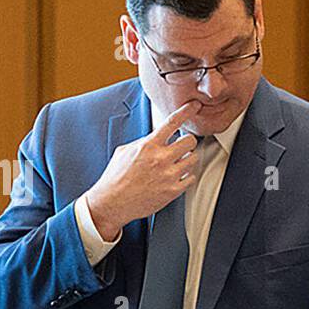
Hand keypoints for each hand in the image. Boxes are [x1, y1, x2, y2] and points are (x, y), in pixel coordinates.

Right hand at [85, 101, 202, 239]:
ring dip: (188, 159)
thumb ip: (144, 142)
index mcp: (148, 145)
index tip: (195, 106)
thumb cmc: (116, 177)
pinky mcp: (173, 191)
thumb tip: (155, 138)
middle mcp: (160, 158)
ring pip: (193, 159)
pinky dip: (187, 176)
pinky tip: (177, 177)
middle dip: (188, 142)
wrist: (112, 202)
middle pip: (190, 141)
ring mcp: (168, 175)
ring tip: (178, 163)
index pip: (172, 122)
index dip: (186, 111)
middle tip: (183, 146)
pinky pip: (191, 178)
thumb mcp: (125, 151)